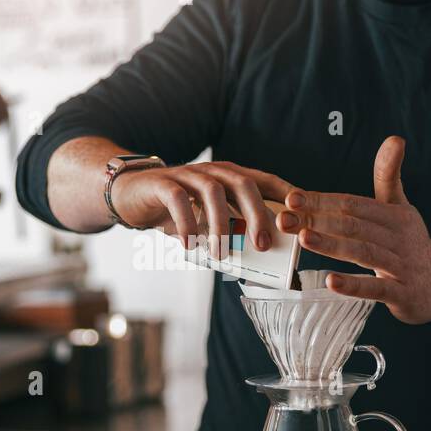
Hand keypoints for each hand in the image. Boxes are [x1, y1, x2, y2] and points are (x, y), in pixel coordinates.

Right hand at [111, 160, 296, 258]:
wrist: (130, 195)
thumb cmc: (176, 210)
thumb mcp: (207, 219)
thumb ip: (230, 230)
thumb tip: (260, 258)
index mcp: (229, 178)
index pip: (265, 180)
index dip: (285, 194)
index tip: (299, 217)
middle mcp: (212, 172)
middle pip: (243, 185)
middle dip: (258, 214)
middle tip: (264, 245)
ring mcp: (187, 175)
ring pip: (212, 191)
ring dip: (221, 224)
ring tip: (221, 253)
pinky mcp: (162, 183)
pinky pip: (178, 200)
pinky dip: (186, 223)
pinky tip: (188, 244)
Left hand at [276, 136, 430, 323]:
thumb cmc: (412, 244)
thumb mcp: (401, 207)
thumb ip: (389, 176)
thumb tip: (394, 138)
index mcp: (393, 216)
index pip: (352, 204)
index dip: (321, 201)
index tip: (291, 198)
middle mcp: (398, 238)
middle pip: (353, 226)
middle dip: (318, 220)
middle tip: (284, 218)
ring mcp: (401, 266)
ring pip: (363, 253)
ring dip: (332, 245)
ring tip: (304, 238)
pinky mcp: (403, 294)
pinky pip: (377, 287)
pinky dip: (354, 285)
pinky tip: (330, 281)